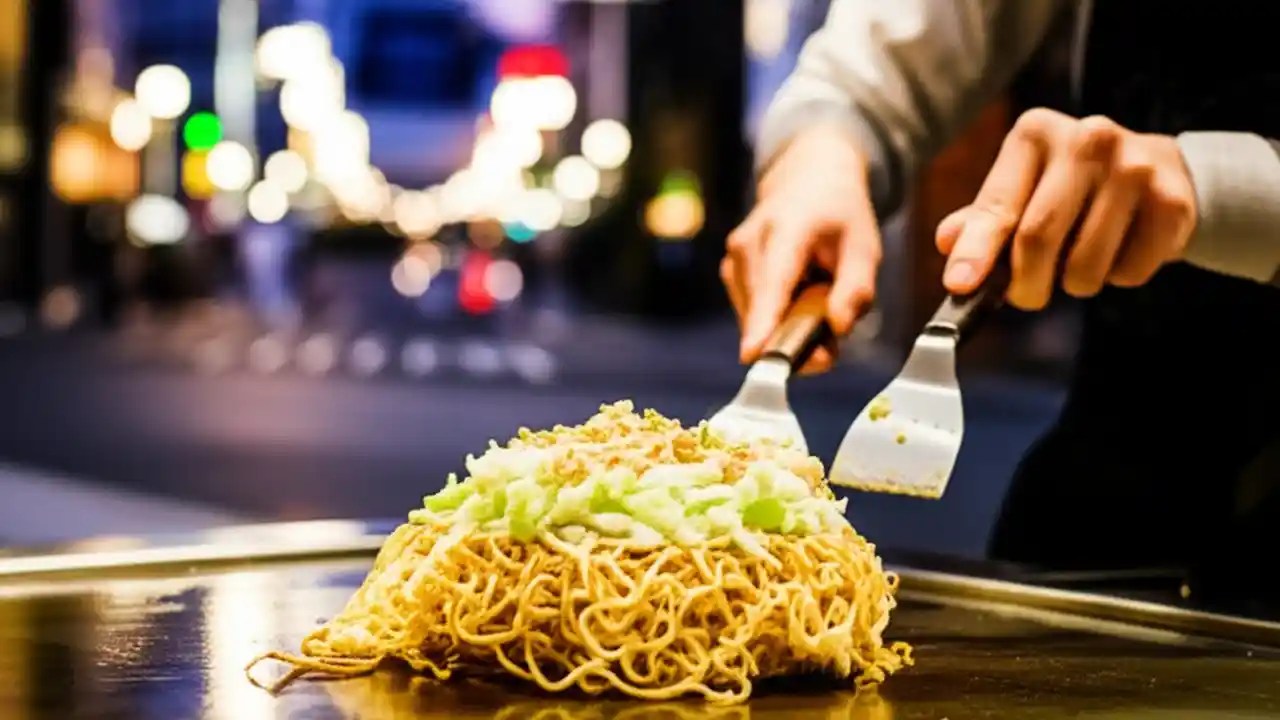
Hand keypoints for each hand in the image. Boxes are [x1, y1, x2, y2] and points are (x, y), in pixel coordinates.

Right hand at [722, 125, 881, 373]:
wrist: (808, 180)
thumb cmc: (839, 216)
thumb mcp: (865, 247)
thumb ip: (856, 289)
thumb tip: (837, 328)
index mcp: (787, 228)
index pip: (774, 281)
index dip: (763, 320)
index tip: (752, 355)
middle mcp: (749, 242)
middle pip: (763, 310)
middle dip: (794, 339)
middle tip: (830, 344)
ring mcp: (734, 258)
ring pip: (757, 317)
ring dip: (788, 325)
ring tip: (814, 295)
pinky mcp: (730, 273)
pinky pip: (753, 313)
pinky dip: (777, 316)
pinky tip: (796, 293)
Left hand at [937, 108, 1197, 308]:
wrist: (1158, 172)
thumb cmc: (1071, 188)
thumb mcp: (1022, 189)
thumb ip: (982, 217)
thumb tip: (949, 242)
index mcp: (1035, 134)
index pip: (998, 204)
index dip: (977, 251)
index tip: (960, 286)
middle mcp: (1086, 139)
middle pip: (1038, 238)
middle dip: (1025, 284)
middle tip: (1027, 296)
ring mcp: (1134, 167)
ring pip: (1084, 266)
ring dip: (1074, 284)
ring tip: (1080, 261)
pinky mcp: (1172, 200)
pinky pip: (1128, 272)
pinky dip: (1117, 279)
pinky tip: (1120, 249)